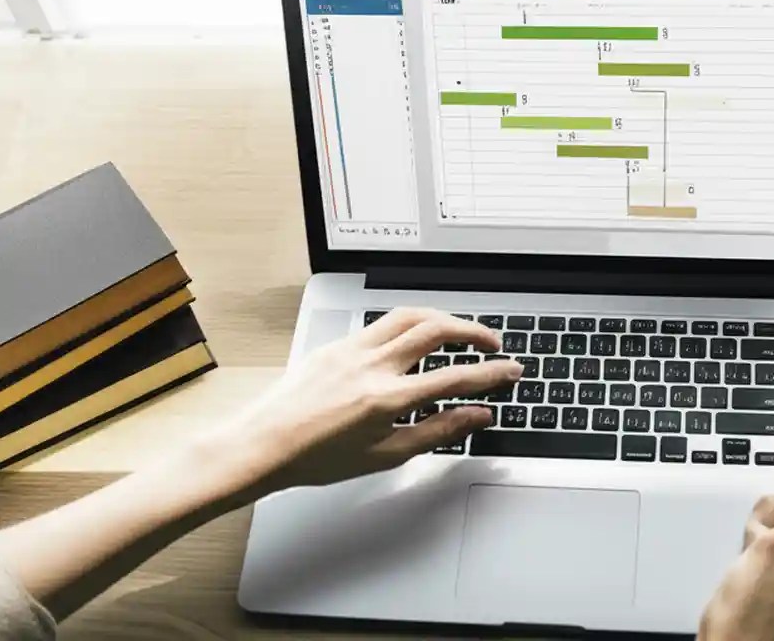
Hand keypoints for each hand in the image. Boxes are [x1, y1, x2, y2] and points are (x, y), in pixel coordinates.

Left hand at [210, 308, 521, 492]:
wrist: (262, 445)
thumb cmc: (316, 458)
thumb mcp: (386, 455)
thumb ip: (437, 431)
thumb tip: (475, 416)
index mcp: (386, 398)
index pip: (455, 377)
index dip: (491, 373)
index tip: (511, 371)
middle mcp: (371, 365)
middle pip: (437, 329)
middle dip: (474, 333)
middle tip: (492, 345)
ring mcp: (352, 349)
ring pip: (409, 315)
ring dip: (444, 318)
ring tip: (461, 332)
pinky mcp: (337, 344)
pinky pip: (383, 324)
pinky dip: (409, 325)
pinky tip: (416, 340)